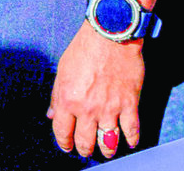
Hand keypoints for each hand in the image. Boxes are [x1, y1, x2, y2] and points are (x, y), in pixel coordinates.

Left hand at [48, 24, 144, 160]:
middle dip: (84, 149)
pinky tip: (129, 142)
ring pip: (108, 142)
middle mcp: (87, 108)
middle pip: (85, 142)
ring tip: (106, 150)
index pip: (63, 132)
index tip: (67, 146)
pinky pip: (132, 131)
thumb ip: (56, 96)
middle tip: (86, 149)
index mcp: (67, 99)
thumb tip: (52, 114)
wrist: (110, 33)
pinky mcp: (129, 104)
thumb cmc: (84, 48)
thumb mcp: (62, 70)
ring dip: (106, 150)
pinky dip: (131, 140)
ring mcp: (110, 108)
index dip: (64, 143)